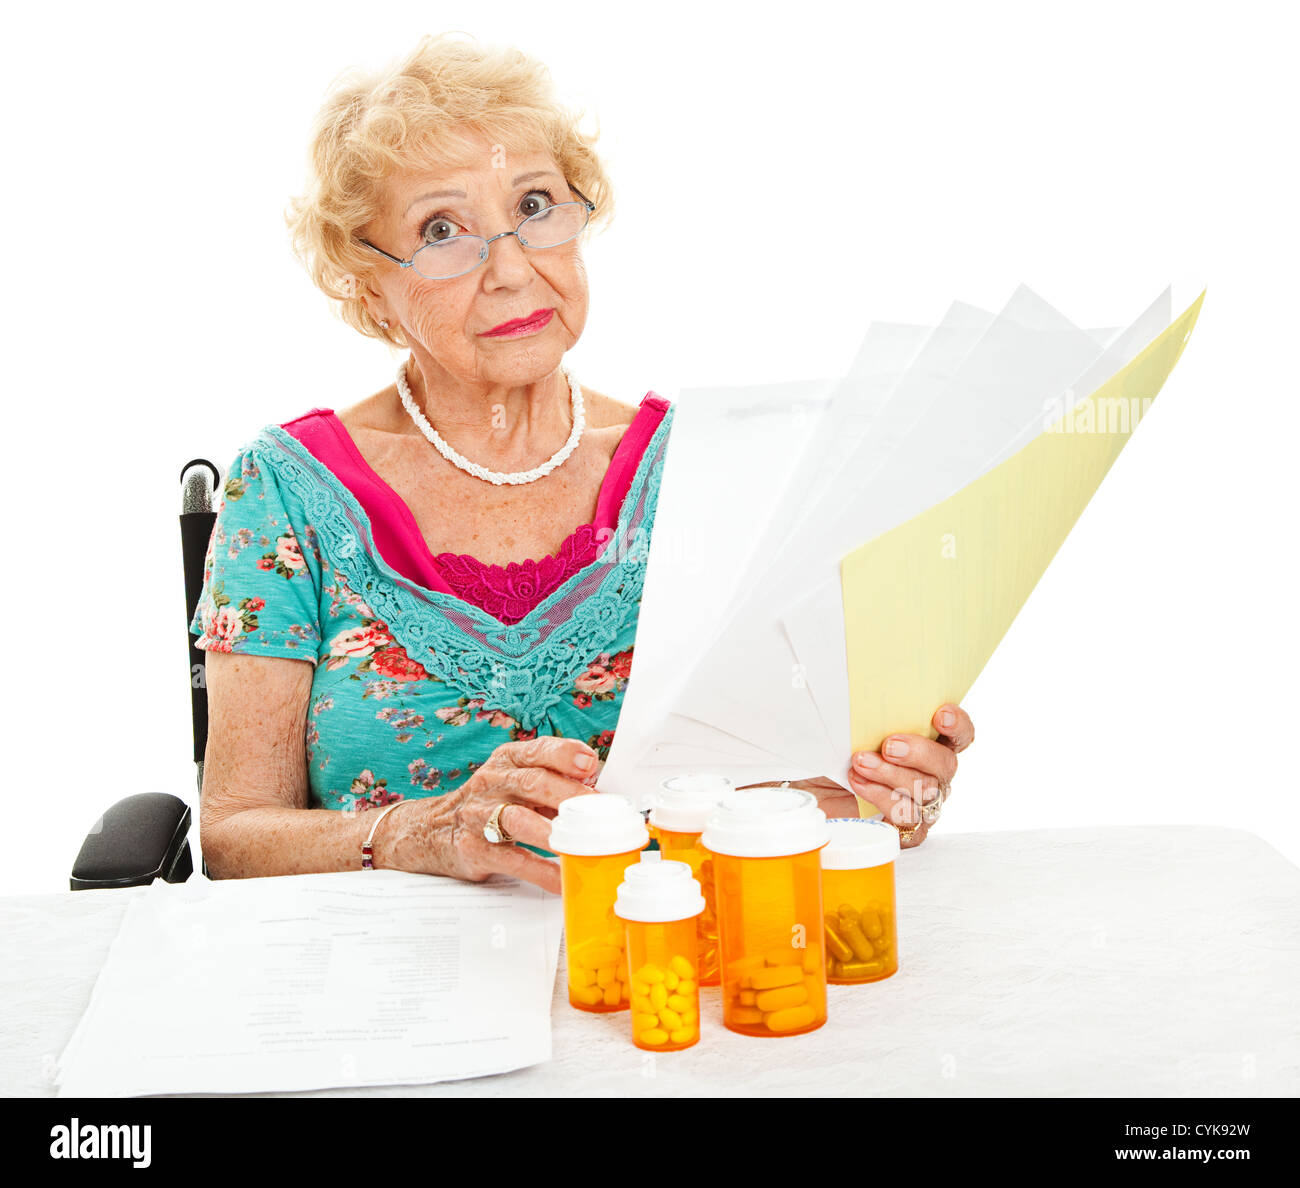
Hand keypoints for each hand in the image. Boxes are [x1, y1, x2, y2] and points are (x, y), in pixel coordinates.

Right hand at [381, 735, 599, 892]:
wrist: (431, 830)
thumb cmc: (487, 803)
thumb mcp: (514, 781)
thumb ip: (552, 782)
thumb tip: (598, 792)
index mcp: (507, 761)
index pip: (538, 749)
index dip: (565, 754)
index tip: (590, 764)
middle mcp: (492, 782)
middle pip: (534, 782)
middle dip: (570, 796)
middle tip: (599, 812)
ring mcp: (479, 815)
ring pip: (519, 819)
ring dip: (554, 833)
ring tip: (582, 844)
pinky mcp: (475, 848)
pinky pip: (513, 860)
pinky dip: (542, 871)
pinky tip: (562, 879)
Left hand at [846, 702, 974, 848]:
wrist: (816, 797)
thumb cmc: (840, 762)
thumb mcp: (852, 734)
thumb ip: (870, 721)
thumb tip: (869, 708)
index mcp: (929, 747)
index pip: (959, 735)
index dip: (957, 725)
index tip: (941, 716)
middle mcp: (932, 776)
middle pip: (945, 764)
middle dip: (918, 752)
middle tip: (889, 746)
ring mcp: (923, 805)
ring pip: (925, 790)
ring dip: (891, 774)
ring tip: (861, 763)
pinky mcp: (907, 830)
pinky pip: (906, 816)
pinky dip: (881, 797)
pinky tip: (859, 784)